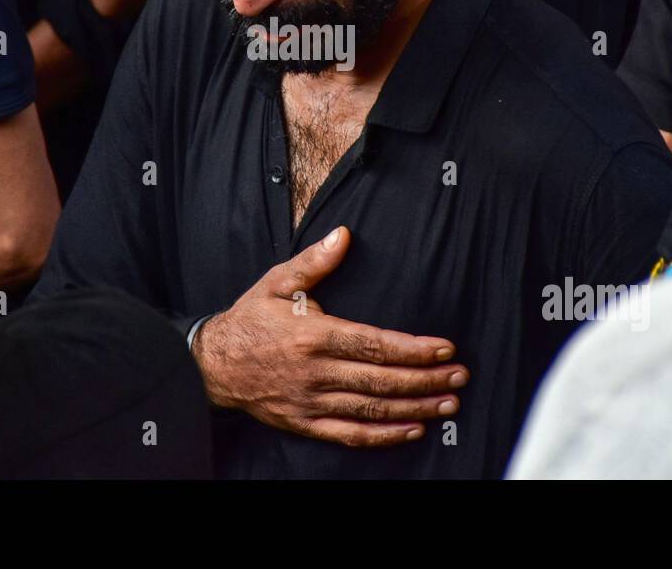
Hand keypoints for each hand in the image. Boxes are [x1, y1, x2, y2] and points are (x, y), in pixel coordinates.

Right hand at [192, 226, 468, 447]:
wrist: (212, 364)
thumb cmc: (250, 319)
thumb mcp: (277, 282)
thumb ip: (314, 261)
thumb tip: (343, 235)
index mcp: (312, 336)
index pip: (373, 344)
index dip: (412, 349)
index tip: (444, 349)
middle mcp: (315, 372)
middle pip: (381, 380)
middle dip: (425, 380)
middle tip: (459, 377)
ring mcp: (311, 402)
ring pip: (372, 409)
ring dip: (414, 409)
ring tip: (447, 404)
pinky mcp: (305, 423)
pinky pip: (350, 434)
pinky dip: (383, 436)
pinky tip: (411, 429)